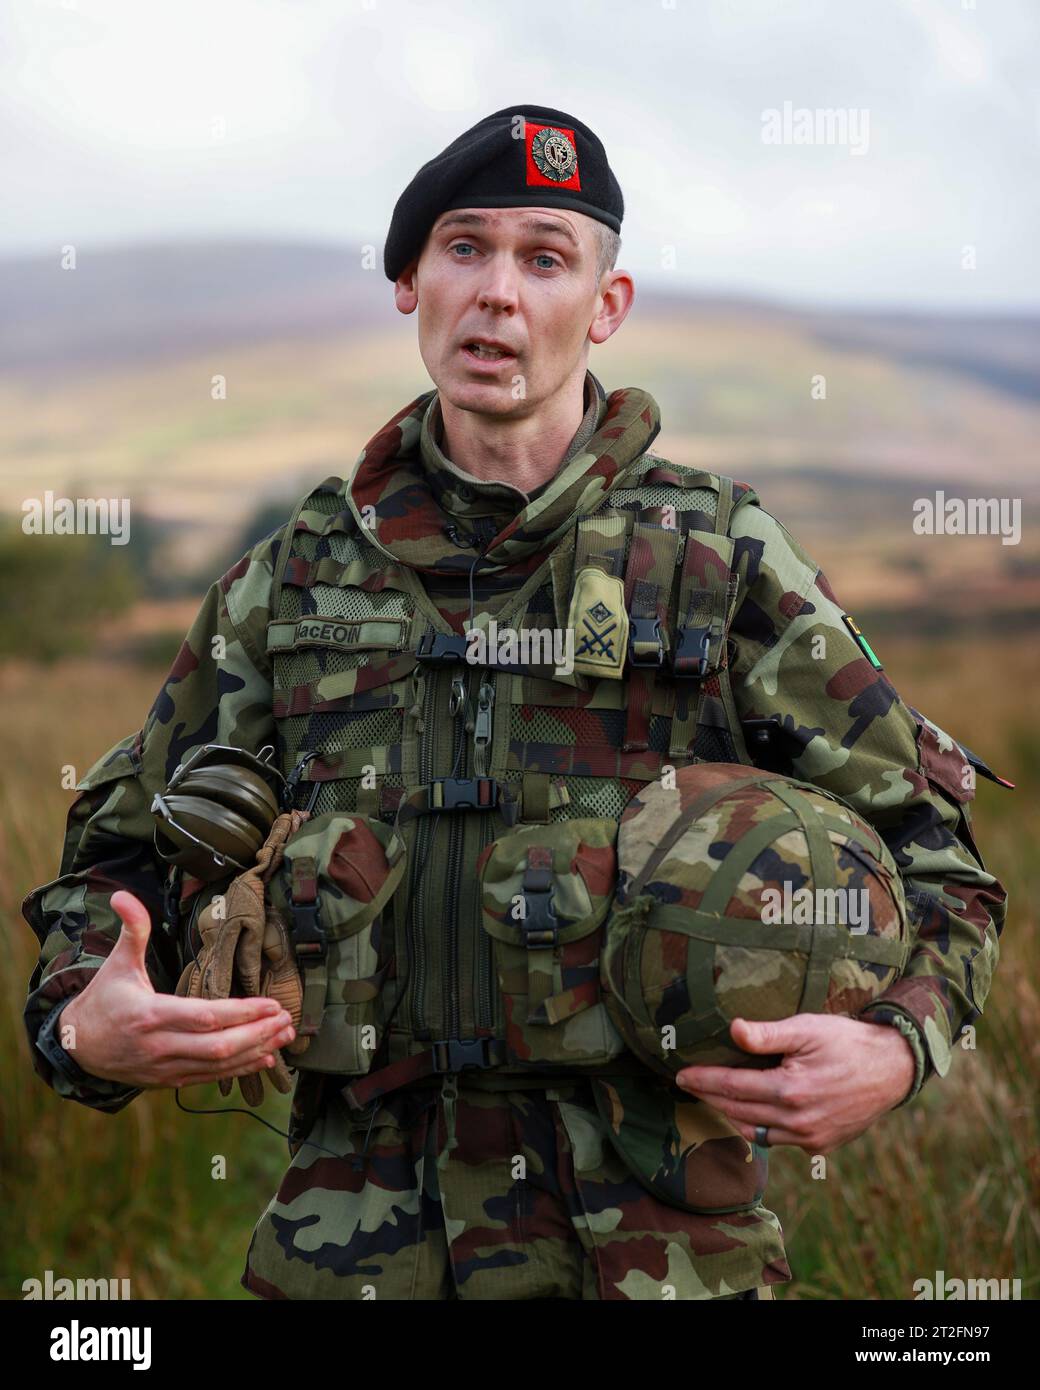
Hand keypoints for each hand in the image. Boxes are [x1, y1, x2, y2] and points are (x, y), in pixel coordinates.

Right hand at [57, 890, 296, 1090]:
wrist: (77, 1046)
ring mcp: (166, 1067)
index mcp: (150, 1015)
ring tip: (285, 1036)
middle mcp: (160, 1046)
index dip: (242, 1013)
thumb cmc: (104, 1000)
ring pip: (218, 1066)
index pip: (204, 1018)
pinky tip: (265, 1057)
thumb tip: (124, 895)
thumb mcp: (117, 963)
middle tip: (287, 1019)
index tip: (271, 1004)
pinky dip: (240, 1069)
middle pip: (218, 1046)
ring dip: (257, 1052)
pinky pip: (210, 1079)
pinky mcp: (169, 1080)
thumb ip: (131, 930)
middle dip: (258, 1034)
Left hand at [675, 1014, 916, 1153]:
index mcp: (790, 1091)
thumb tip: (732, 1028)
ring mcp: (809, 1138)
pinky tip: (749, 1114)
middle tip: (687, 1086)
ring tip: (713, 1099)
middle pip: (738, 1110)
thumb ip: (767, 1034)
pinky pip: (778, 1141)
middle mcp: (797, 1121)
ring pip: (755, 1131)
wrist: (892, 1068)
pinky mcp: (820, 1146)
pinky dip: (758, 1129)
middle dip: (710, 1097)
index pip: (733, 1086)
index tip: (680, 1075)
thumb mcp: (807, 1028)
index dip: (703, 1080)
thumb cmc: (847, 1041)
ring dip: (731, 1115)